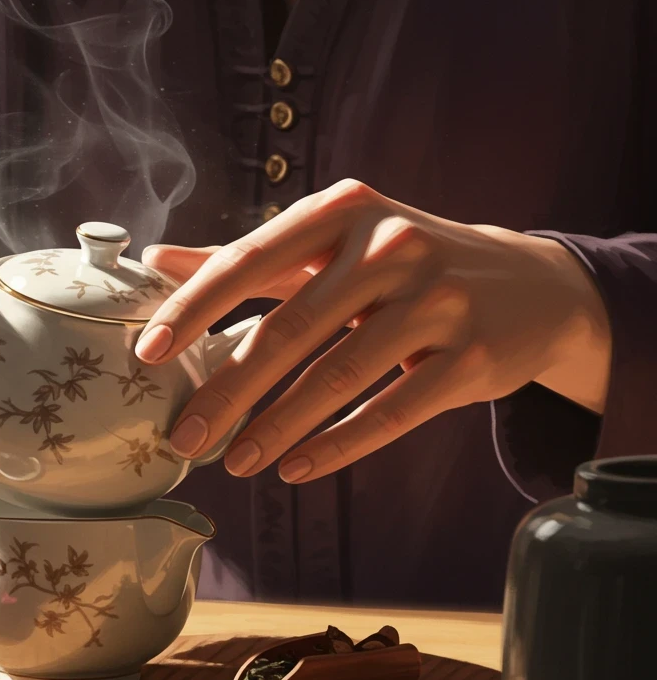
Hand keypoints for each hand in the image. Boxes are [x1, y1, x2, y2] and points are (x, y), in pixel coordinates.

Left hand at [134, 179, 610, 482]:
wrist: (532, 284)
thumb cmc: (405, 263)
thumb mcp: (334, 241)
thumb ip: (251, 255)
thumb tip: (157, 257)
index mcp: (344, 211)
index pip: (250, 259)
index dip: (194, 307)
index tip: (147, 352)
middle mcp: (392, 246)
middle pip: (290, 328)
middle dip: (227, 390)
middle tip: (182, 436)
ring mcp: (438, 301)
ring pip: (337, 376)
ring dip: (276, 427)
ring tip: (232, 462)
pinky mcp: (474, 357)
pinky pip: (391, 411)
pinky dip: (337, 446)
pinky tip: (294, 468)